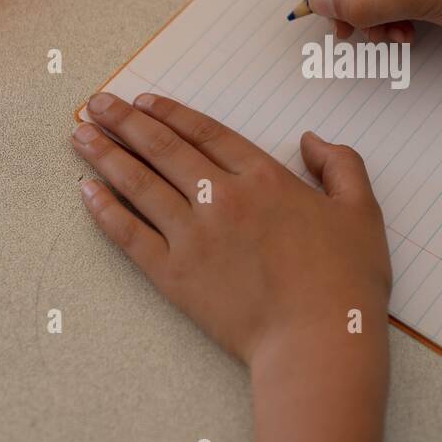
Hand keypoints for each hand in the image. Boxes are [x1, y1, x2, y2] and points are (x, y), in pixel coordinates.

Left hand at [72, 91, 391, 441]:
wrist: (318, 340)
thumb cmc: (346, 281)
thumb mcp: (362, 211)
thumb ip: (341, 165)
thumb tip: (311, 140)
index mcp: (264, 177)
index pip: (205, 133)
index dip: (171, 113)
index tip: (144, 101)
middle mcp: (222, 197)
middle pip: (164, 149)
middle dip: (125, 122)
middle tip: (97, 104)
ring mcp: (193, 236)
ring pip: (139, 184)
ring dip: (106, 156)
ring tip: (79, 136)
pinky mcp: (175, 275)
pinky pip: (130, 235)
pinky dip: (105, 211)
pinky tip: (86, 193)